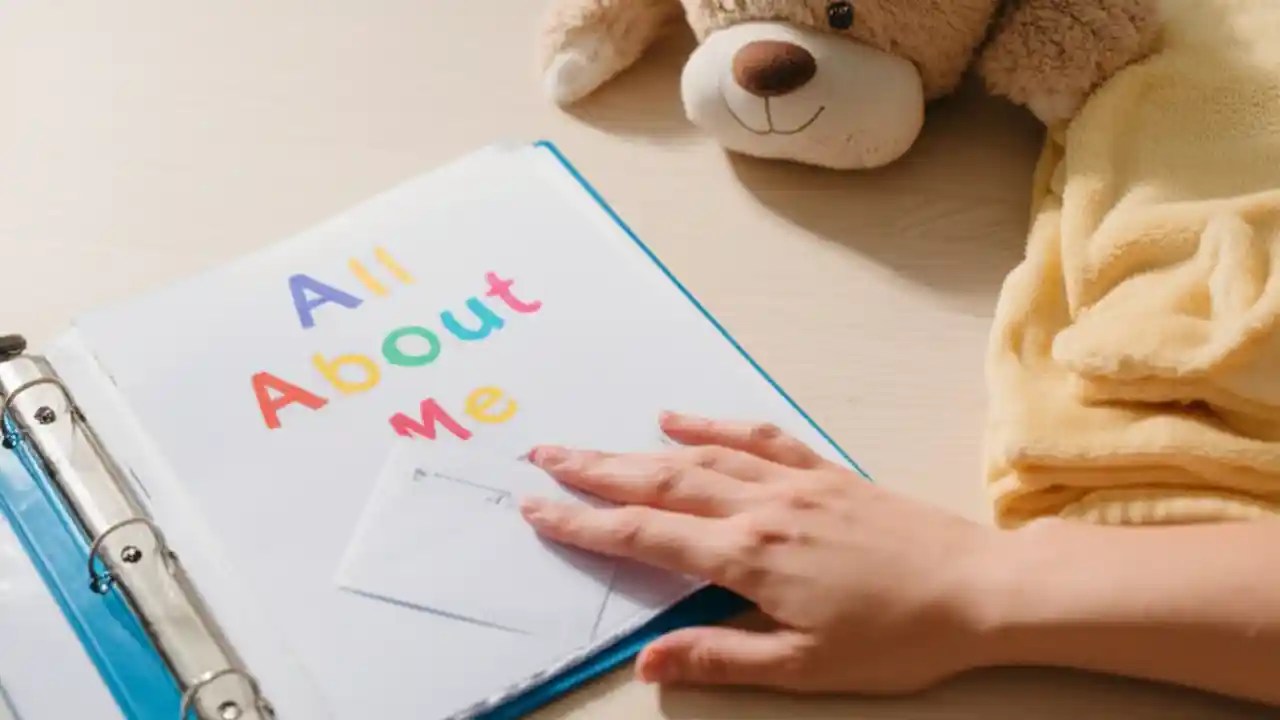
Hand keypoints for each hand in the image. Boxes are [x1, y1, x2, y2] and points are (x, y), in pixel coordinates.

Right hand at [520, 411, 999, 693]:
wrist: (978, 589)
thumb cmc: (896, 638)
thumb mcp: (804, 667)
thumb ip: (719, 657)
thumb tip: (646, 660)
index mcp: (749, 557)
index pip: (645, 535)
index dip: (584, 522)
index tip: (537, 508)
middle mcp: (762, 508)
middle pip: (659, 481)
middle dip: (594, 470)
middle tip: (542, 457)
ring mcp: (794, 483)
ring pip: (699, 457)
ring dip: (638, 447)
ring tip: (591, 442)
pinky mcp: (824, 472)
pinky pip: (758, 439)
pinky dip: (714, 427)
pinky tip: (682, 420)